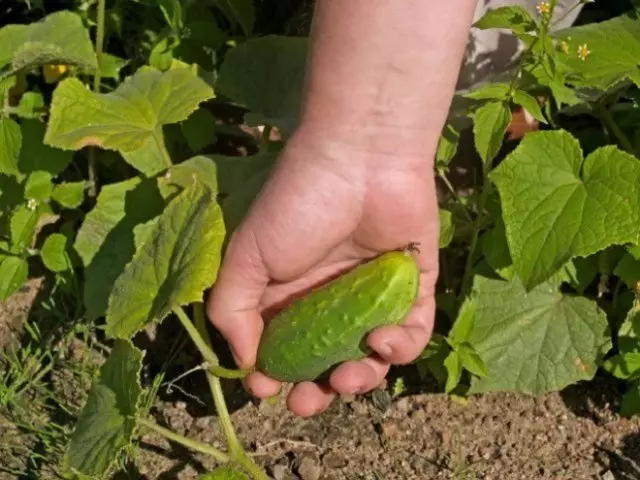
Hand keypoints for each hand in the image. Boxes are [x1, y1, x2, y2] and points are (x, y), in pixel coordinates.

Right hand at [207, 129, 439, 416]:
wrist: (360, 159)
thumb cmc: (297, 205)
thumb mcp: (245, 258)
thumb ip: (232, 312)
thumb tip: (246, 364)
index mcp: (289, 294)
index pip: (283, 350)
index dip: (275, 376)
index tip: (268, 387)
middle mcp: (330, 300)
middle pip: (327, 364)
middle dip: (317, 392)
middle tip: (311, 400)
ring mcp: (373, 296)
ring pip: (370, 359)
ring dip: (360, 380)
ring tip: (351, 376)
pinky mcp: (414, 288)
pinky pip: (413, 334)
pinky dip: (401, 348)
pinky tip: (383, 340)